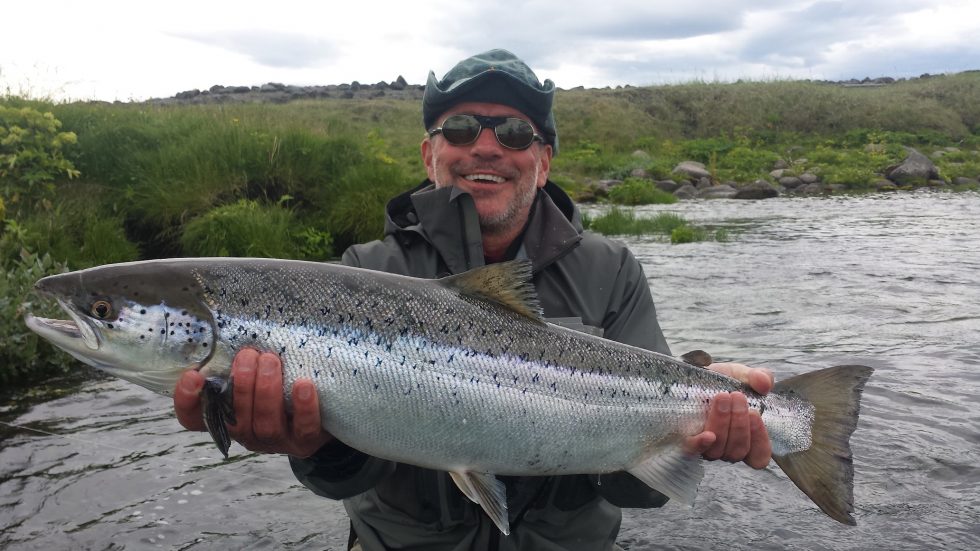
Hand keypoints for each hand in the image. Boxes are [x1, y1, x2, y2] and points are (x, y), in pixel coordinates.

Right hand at [174, 348, 333, 457]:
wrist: (324, 409)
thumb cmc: (280, 381)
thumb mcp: (256, 371)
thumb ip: (241, 359)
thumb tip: (230, 325)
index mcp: (226, 416)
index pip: (194, 418)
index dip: (187, 401)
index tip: (193, 375)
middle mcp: (246, 432)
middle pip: (235, 418)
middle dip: (241, 384)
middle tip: (248, 355)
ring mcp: (275, 441)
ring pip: (265, 424)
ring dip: (267, 391)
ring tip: (271, 360)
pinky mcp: (304, 442)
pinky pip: (303, 429)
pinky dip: (303, 407)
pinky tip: (304, 384)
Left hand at [683, 362, 773, 468]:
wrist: (692, 379)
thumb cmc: (723, 383)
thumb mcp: (743, 376)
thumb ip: (760, 378)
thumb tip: (764, 384)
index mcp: (746, 439)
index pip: (759, 456)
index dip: (760, 439)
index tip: (755, 414)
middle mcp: (727, 448)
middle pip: (738, 450)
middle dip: (740, 424)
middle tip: (737, 396)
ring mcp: (707, 448)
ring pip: (718, 449)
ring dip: (722, 423)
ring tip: (722, 397)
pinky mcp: (687, 441)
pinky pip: (694, 449)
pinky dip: (702, 444)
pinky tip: (707, 435)